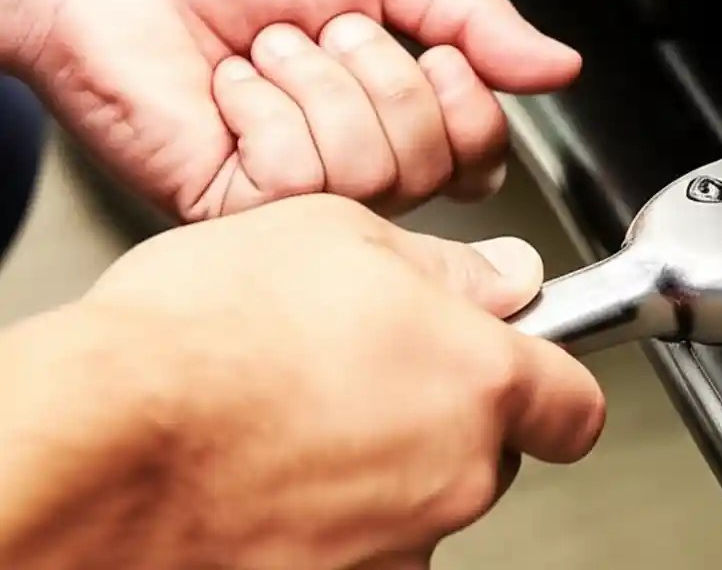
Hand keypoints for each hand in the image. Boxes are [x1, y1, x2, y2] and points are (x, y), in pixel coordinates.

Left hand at [0, 0, 580, 218]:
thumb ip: (476, 18)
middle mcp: (356, 160)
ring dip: (320, 85)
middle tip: (329, 32)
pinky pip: (300, 180)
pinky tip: (231, 88)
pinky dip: (266, 111)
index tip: (433, 50)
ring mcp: (300, 192)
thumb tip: (558, 67)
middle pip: (438, 169)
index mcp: (396, 110)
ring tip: (269, 50)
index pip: (483, 158)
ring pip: (373, 175)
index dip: (472, 108)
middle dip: (387, 78)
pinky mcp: (241, 209)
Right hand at [0, 194, 603, 568]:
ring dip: (377, 471)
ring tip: (290, 426)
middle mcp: (455, 477)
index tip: (523, 372)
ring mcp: (398, 548)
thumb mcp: (335, 236)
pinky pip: (357, 550)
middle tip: (361, 377)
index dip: (550, 385)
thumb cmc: (199, 338)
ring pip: (417, 505)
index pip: (572, 406)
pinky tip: (265, 479)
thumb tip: (505, 279)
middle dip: (442, 418)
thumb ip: (445, 268)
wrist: (95, 445)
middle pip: (487, 454)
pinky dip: (325, 522)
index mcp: (477, 381)